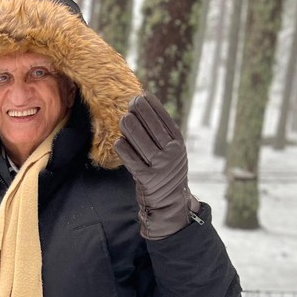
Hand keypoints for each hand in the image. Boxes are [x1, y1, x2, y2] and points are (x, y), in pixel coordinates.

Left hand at [115, 93, 201, 239]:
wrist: (170, 201)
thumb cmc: (165, 170)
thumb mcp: (170, 151)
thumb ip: (160, 134)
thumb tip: (141, 110)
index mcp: (179, 144)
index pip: (166, 122)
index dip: (154, 108)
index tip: (144, 96)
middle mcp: (172, 155)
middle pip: (155, 130)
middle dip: (143, 114)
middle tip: (131, 102)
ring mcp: (161, 167)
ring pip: (143, 145)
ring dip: (132, 129)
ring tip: (123, 118)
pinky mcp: (148, 180)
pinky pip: (134, 163)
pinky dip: (126, 152)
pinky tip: (118, 142)